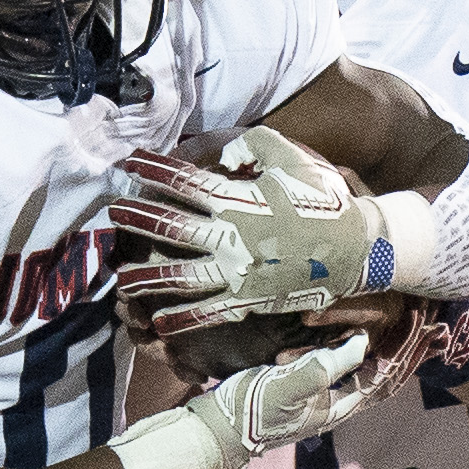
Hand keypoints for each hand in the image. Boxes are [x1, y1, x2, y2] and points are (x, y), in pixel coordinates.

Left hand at [112, 126, 396, 336]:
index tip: (127, 162)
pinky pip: (208, 313)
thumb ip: (256, 146)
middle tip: (111, 213)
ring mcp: (238, 273)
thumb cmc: (323, 200)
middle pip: (171, 226)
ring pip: (179, 276)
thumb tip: (223, 151)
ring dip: (145, 276)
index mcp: (239, 200)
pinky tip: (157, 322)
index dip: (152, 169)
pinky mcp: (249, 301)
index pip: (184, 181)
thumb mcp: (293, 161)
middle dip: (137, 218)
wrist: (358, 249)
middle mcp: (232, 237)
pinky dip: (181, 319)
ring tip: (119, 276)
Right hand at [183, 332, 372, 468]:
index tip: (397, 334)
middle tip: (378, 326)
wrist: (217, 428)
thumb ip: (328, 364)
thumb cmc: (255, 409)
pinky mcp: (287, 392)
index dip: (386, 360)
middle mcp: (324, 406)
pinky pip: (315, 370)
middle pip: (357, 378)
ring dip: (344, 352)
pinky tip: (316, 338)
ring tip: (353, 327)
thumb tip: (362, 343)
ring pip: (336, 373)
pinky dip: (321, 353)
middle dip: (368, 354)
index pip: (371, 382)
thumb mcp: (294, 384)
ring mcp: (305, 400)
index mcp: (333, 409)